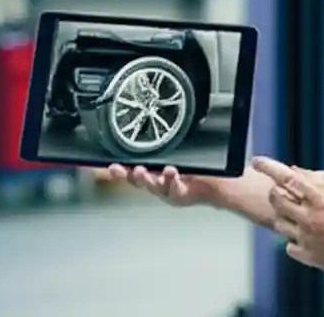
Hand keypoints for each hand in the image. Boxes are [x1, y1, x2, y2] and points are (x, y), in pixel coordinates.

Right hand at [94, 163, 222, 207]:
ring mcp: (167, 191)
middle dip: (130, 176)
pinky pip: (174, 188)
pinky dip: (171, 180)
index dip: (118, 171)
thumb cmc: (191, 171)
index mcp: (151, 175)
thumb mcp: (170, 159)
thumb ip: (156, 151)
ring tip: (145, 171)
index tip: (111, 167)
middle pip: (138, 182)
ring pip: (154, 186)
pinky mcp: (180, 194)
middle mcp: (156, 185)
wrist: (212, 184)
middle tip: (124, 170)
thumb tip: (139, 129)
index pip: (129, 173)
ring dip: (148, 179)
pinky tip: (171, 172)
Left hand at [252, 156, 323, 275]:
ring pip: (279, 223)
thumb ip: (316, 182)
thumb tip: (294, 172)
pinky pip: (289, 246)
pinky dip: (293, 239)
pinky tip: (305, 236)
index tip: (257, 162)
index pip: (286, 177)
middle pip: (276, 199)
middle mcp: (309, 216)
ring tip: (298, 216)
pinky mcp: (309, 256)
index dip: (268, 167)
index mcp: (319, 197)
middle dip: (275, 193)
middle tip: (280, 193)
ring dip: (284, 216)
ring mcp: (307, 237)